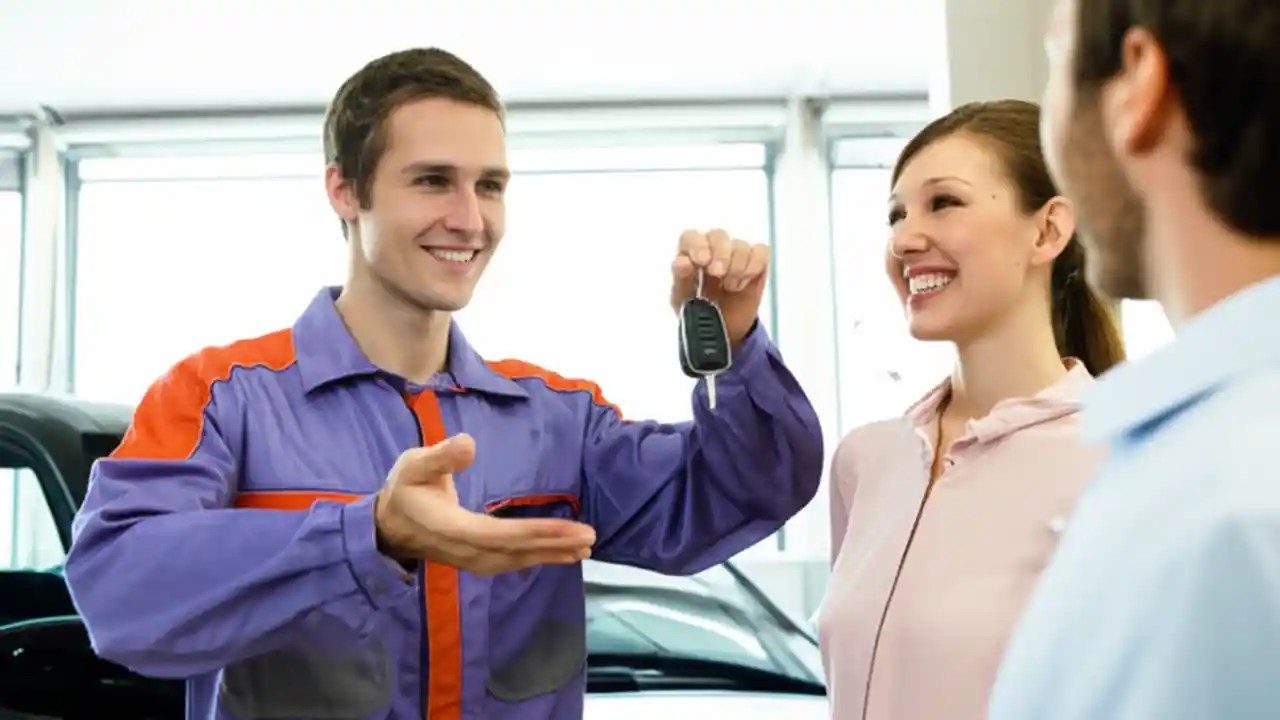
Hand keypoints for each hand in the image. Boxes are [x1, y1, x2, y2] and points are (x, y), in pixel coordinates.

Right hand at [373, 434, 595, 574]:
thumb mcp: (414, 465)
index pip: (498, 534)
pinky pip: (512, 562)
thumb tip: (469, 444)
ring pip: (516, 560)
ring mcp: (472, 559)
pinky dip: (538, 558)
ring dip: (551, 554)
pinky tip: (562, 555)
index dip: (534, 533)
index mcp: (451, 528)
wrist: (389, 525)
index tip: (567, 529)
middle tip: (589, 536)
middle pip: (514, 551)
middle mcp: (465, 550)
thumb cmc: (405, 489)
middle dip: (553, 544)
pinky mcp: (478, 559)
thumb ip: (441, 456)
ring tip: (584, 547)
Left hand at [670, 228, 768, 347]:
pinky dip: (753, 266)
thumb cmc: (699, 310)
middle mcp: (713, 249)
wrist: (724, 330)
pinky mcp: (756, 262)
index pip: (691, 237)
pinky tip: (744, 282)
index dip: (697, 244)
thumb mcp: (684, 300)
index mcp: (690, 254)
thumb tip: (681, 263)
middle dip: (720, 253)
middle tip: (718, 273)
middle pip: (718, 235)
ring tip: (730, 287)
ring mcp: (736, 254)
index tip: (701, 261)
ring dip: (736, 265)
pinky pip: (760, 252)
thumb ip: (681, 280)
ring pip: (740, 244)